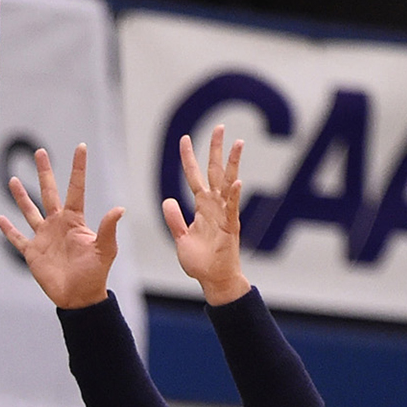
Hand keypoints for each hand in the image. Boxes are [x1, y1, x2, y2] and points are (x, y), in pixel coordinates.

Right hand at [0, 144, 125, 309]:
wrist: (78, 297)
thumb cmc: (95, 274)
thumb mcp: (105, 250)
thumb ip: (108, 228)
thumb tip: (119, 208)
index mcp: (75, 220)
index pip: (75, 188)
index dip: (78, 168)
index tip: (81, 146)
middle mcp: (58, 224)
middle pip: (48, 192)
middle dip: (44, 172)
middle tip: (40, 152)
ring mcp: (43, 237)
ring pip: (29, 210)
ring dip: (21, 196)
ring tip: (12, 179)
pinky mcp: (32, 252)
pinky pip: (17, 238)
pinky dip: (7, 229)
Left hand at [162, 126, 249, 305]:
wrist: (213, 279)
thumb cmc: (200, 261)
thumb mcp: (180, 238)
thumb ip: (174, 219)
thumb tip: (168, 200)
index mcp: (201, 207)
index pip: (193, 176)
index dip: (189, 158)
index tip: (185, 138)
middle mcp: (214, 206)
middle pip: (214, 171)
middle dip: (216, 149)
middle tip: (220, 127)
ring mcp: (224, 214)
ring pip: (228, 183)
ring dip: (232, 163)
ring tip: (237, 143)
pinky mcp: (231, 227)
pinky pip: (232, 207)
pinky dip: (234, 194)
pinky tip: (237, 180)